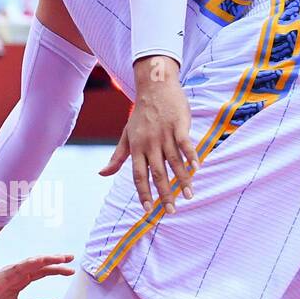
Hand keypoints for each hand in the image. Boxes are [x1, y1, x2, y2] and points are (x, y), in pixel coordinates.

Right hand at [0, 255, 74, 298]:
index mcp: (19, 281)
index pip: (41, 273)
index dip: (56, 270)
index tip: (70, 271)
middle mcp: (15, 274)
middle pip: (40, 265)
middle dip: (56, 261)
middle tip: (71, 258)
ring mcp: (9, 273)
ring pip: (32, 263)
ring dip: (48, 259)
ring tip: (63, 258)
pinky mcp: (2, 275)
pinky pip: (20, 266)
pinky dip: (33, 262)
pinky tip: (43, 260)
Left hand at [101, 57, 197, 213]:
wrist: (154, 87)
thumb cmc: (140, 114)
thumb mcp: (126, 135)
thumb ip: (117, 157)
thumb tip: (102, 173)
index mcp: (136, 148)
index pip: (138, 176)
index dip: (143, 193)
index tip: (148, 210)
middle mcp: (150, 144)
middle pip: (157, 173)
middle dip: (164, 194)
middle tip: (171, 212)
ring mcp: (165, 134)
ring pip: (174, 162)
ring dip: (182, 180)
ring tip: (189, 196)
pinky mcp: (179, 125)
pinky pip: (185, 144)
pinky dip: (191, 156)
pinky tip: (197, 168)